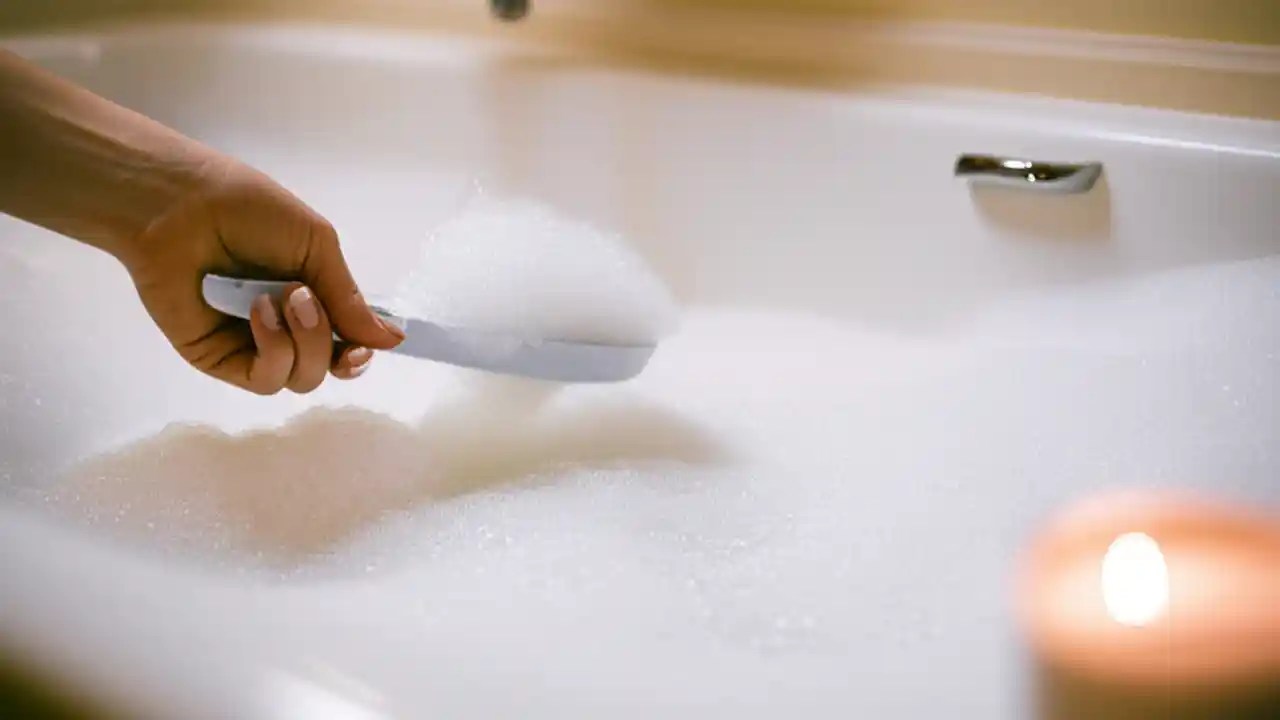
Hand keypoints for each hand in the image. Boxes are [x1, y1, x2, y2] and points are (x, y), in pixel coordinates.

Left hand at [121, 159, 403, 394]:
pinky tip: (258, 313)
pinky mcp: (218, 358)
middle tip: (306, 300)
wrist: (181, 204)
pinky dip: (272, 350)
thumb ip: (350, 299)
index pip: (346, 345)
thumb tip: (393, 341)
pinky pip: (265, 379)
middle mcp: (284, 328)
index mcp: (311, 299)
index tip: (369, 347)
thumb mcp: (317, 245)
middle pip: (326, 369)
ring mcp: (251, 345)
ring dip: (302, 343)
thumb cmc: (249, 209)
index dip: (361, 353)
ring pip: (300, 379)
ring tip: (279, 300)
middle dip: (327, 340)